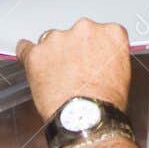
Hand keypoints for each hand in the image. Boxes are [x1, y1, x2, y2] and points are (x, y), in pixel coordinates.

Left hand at [16, 18, 132, 119]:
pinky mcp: (36, 52)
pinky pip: (26, 48)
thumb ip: (109, 56)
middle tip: (75, 71)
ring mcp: (58, 39)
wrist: (87, 118)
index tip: (91, 57)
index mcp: (110, 33)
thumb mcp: (122, 74)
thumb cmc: (105, 103)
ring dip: (53, 54)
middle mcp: (84, 29)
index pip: (101, 32)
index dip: (94, 47)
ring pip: (51, 41)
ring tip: (58, 78)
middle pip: (75, 33)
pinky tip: (31, 62)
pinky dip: (27, 54)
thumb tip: (100, 59)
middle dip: (73, 49)